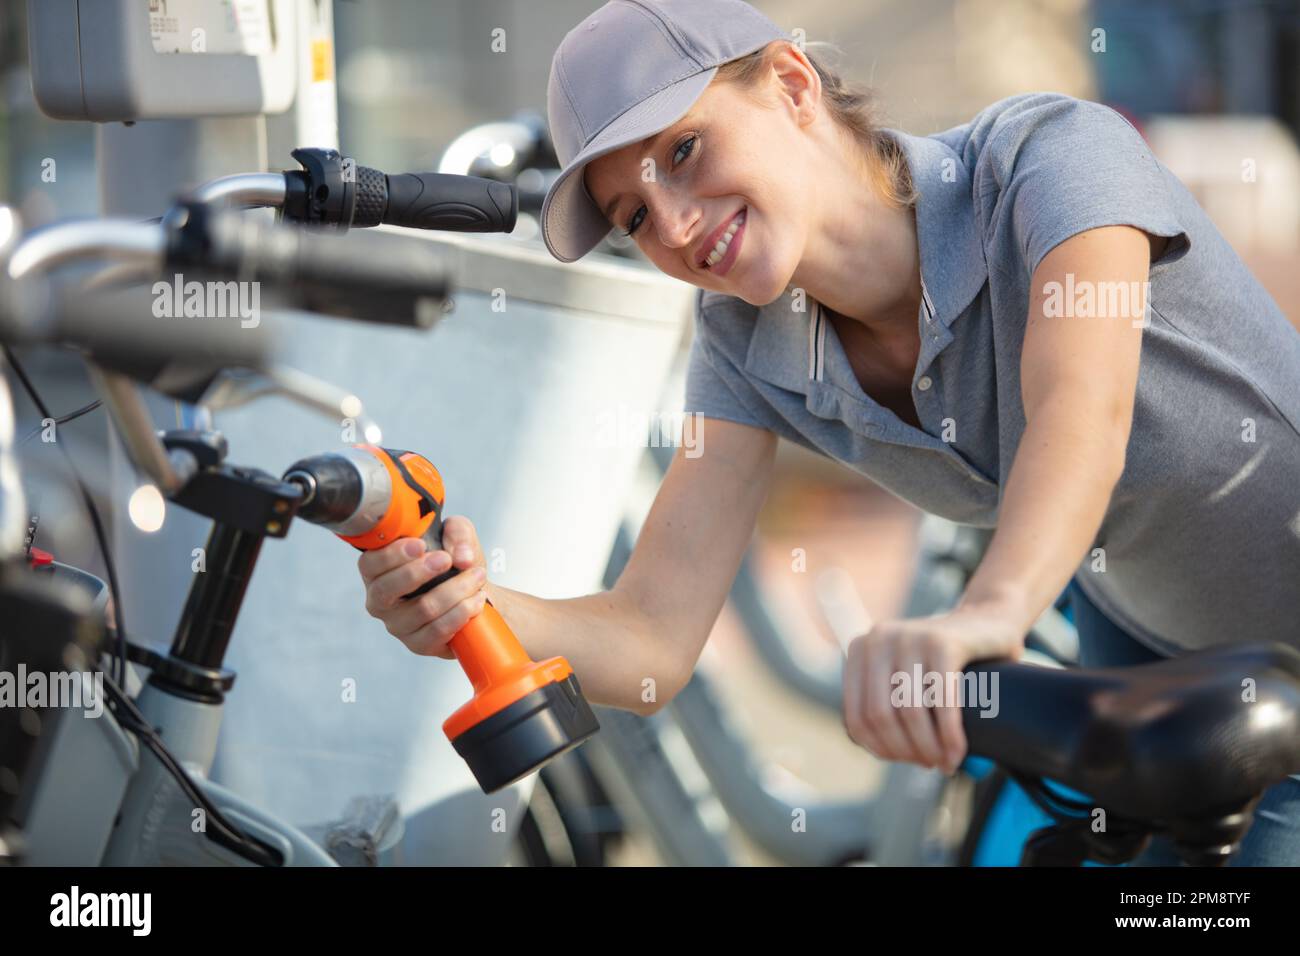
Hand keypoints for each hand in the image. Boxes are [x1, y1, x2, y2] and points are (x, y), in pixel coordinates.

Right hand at [357, 515, 488, 659]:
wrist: (475, 594)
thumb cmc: (455, 563)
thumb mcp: (457, 535)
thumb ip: (457, 533)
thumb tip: (461, 557)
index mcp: (378, 571)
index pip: (369, 564)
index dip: (392, 554)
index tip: (421, 545)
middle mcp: (380, 601)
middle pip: (385, 590)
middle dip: (419, 572)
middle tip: (447, 560)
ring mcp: (398, 625)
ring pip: (422, 608)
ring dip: (455, 590)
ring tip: (476, 577)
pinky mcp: (418, 644)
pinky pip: (438, 630)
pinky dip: (462, 612)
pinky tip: (476, 599)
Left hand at [841, 606, 1024, 773]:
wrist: (989, 622)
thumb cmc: (944, 662)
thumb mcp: (904, 675)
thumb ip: (883, 701)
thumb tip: (878, 752)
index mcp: (860, 650)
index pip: (857, 717)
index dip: (880, 749)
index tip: (905, 761)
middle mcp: (879, 638)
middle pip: (881, 716)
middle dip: (906, 751)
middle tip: (930, 765)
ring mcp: (910, 636)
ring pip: (910, 712)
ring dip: (929, 748)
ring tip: (945, 763)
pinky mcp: (943, 642)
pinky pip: (941, 701)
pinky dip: (950, 735)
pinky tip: (957, 752)